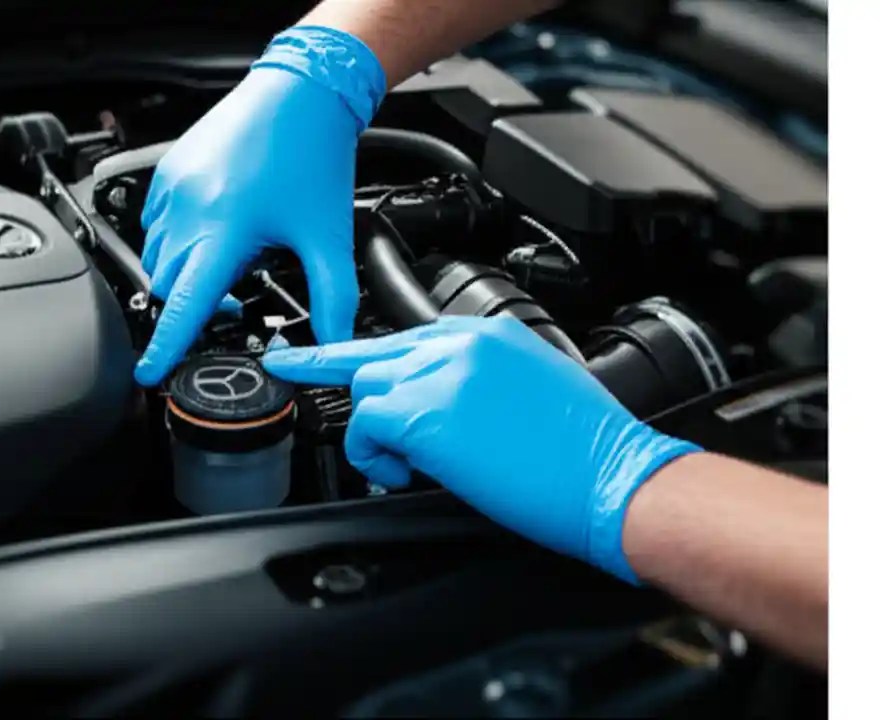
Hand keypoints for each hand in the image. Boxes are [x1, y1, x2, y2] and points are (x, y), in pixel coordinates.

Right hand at [134, 26, 386, 386]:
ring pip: (159, 254)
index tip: (149, 373)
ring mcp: (173, 187)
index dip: (167, 344)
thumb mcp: (328, 236)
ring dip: (185, 272)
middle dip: (192, 304)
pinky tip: (214, 231)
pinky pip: (157, 223)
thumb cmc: (312, 154)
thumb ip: (333, 298)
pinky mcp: (169, 171)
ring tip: (230, 261)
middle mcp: (188, 208)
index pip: (186, 303)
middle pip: (169, 283)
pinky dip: (177, 240)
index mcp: (224, 229)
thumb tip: (333, 343)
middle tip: (235, 299)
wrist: (301, 91)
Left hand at [261, 317, 700, 582]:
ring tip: (412, 466)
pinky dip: (374, 457)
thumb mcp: (532, 392)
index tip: (320, 352)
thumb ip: (476, 384)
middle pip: (370, 356)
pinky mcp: (423, 413)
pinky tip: (406, 472)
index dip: (360, 353)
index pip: (403, 336)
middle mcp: (458, 343)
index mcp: (486, 334)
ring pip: (365, 392)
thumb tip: (443, 412)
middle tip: (285, 366)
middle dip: (324, 368)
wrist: (614, 477)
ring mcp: (439, 374)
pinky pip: (364, 428)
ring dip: (377, 436)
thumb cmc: (586, 451)